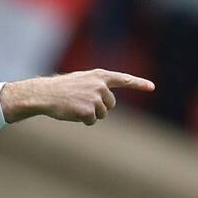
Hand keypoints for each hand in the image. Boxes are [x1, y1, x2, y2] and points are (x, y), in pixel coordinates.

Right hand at [0, 69, 154, 125]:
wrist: (45, 94)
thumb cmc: (61, 89)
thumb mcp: (82, 81)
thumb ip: (97, 86)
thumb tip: (106, 101)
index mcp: (100, 76)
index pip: (124, 79)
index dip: (139, 84)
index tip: (152, 87)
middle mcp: (101, 85)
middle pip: (111, 104)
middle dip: (99, 108)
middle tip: (81, 103)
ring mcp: (95, 98)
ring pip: (102, 114)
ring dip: (90, 115)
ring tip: (75, 106)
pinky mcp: (89, 110)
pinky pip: (92, 121)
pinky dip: (83, 120)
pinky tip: (73, 112)